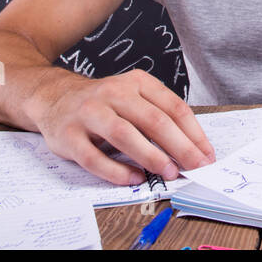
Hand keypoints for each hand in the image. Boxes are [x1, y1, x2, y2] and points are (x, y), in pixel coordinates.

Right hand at [36, 70, 215, 185]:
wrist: (54, 97)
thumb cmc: (104, 104)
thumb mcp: (134, 98)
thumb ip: (159, 118)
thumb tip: (192, 150)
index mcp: (136, 82)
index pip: (173, 107)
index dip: (194, 133)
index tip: (207, 155)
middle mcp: (113, 93)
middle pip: (153, 120)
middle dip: (180, 147)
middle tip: (195, 168)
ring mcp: (89, 113)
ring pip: (124, 135)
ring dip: (151, 156)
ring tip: (169, 173)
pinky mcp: (68, 135)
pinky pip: (94, 157)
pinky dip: (116, 171)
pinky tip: (134, 179)